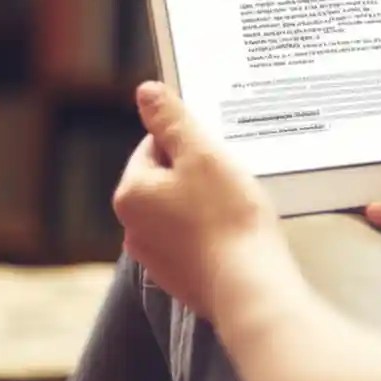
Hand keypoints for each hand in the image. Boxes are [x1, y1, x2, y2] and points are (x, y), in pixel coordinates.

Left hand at [113, 82, 296, 318]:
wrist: (250, 288)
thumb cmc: (227, 217)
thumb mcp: (201, 154)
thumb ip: (170, 120)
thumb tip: (146, 92)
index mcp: (130, 193)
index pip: (154, 146)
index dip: (189, 142)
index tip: (217, 150)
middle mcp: (133, 228)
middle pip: (166, 179)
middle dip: (198, 173)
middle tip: (231, 177)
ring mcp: (155, 258)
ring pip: (181, 211)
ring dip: (206, 203)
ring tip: (237, 207)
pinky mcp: (180, 278)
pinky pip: (194, 241)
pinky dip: (212, 233)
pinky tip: (235, 234)